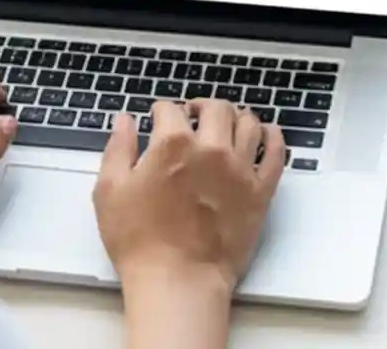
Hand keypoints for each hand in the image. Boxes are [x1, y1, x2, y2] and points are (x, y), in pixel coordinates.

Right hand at [94, 99, 285, 287]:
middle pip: (215, 109)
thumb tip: (124, 121)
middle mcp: (211, 149)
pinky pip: (276, 153)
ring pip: (248, 123)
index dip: (162, 111)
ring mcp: (240, 169)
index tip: (159, 117)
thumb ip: (118, 148)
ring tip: (227, 122)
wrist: (178, 280)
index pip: (170, 109)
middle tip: (194, 114)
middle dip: (201, 106)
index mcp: (173, 144)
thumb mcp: (109, 191)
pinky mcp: (261, 191)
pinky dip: (273, 137)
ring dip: (236, 116)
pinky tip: (266, 133)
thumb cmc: (141, 242)